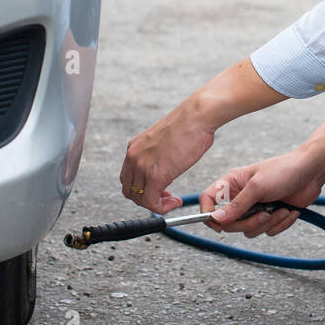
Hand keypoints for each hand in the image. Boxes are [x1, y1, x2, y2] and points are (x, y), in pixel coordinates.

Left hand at [120, 96, 216, 213]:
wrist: (197, 116)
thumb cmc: (189, 124)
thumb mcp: (164, 140)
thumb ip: (157, 155)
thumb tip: (165, 168)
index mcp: (134, 146)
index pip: (127, 176)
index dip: (141, 188)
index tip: (158, 189)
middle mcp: (133, 156)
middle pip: (129, 190)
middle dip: (145, 198)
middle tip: (164, 197)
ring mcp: (142, 166)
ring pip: (139, 198)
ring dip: (156, 204)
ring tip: (172, 200)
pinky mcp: (156, 175)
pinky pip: (151, 203)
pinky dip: (162, 208)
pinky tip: (176, 201)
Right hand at [199, 147, 324, 238]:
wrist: (311, 173)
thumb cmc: (283, 171)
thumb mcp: (258, 187)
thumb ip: (237, 205)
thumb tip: (216, 219)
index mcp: (232, 184)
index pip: (208, 200)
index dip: (208, 214)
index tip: (219, 225)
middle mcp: (241, 197)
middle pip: (230, 223)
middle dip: (250, 223)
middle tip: (265, 215)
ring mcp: (255, 208)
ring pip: (249, 230)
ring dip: (269, 223)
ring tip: (281, 209)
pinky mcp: (270, 216)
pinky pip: (267, 232)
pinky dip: (280, 224)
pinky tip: (289, 211)